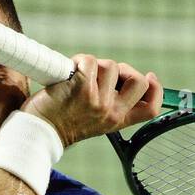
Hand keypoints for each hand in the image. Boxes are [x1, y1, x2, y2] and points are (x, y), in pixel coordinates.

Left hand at [20, 54, 161, 148]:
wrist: (38, 133)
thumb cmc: (61, 123)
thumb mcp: (94, 120)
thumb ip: (110, 103)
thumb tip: (119, 77)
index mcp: (116, 121)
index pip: (151, 108)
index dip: (156, 90)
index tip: (150, 77)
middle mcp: (111, 113)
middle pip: (139, 81)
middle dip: (125, 70)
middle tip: (105, 74)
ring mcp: (98, 101)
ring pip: (111, 66)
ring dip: (94, 65)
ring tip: (77, 78)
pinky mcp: (82, 88)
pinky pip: (89, 61)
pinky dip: (79, 61)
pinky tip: (69, 72)